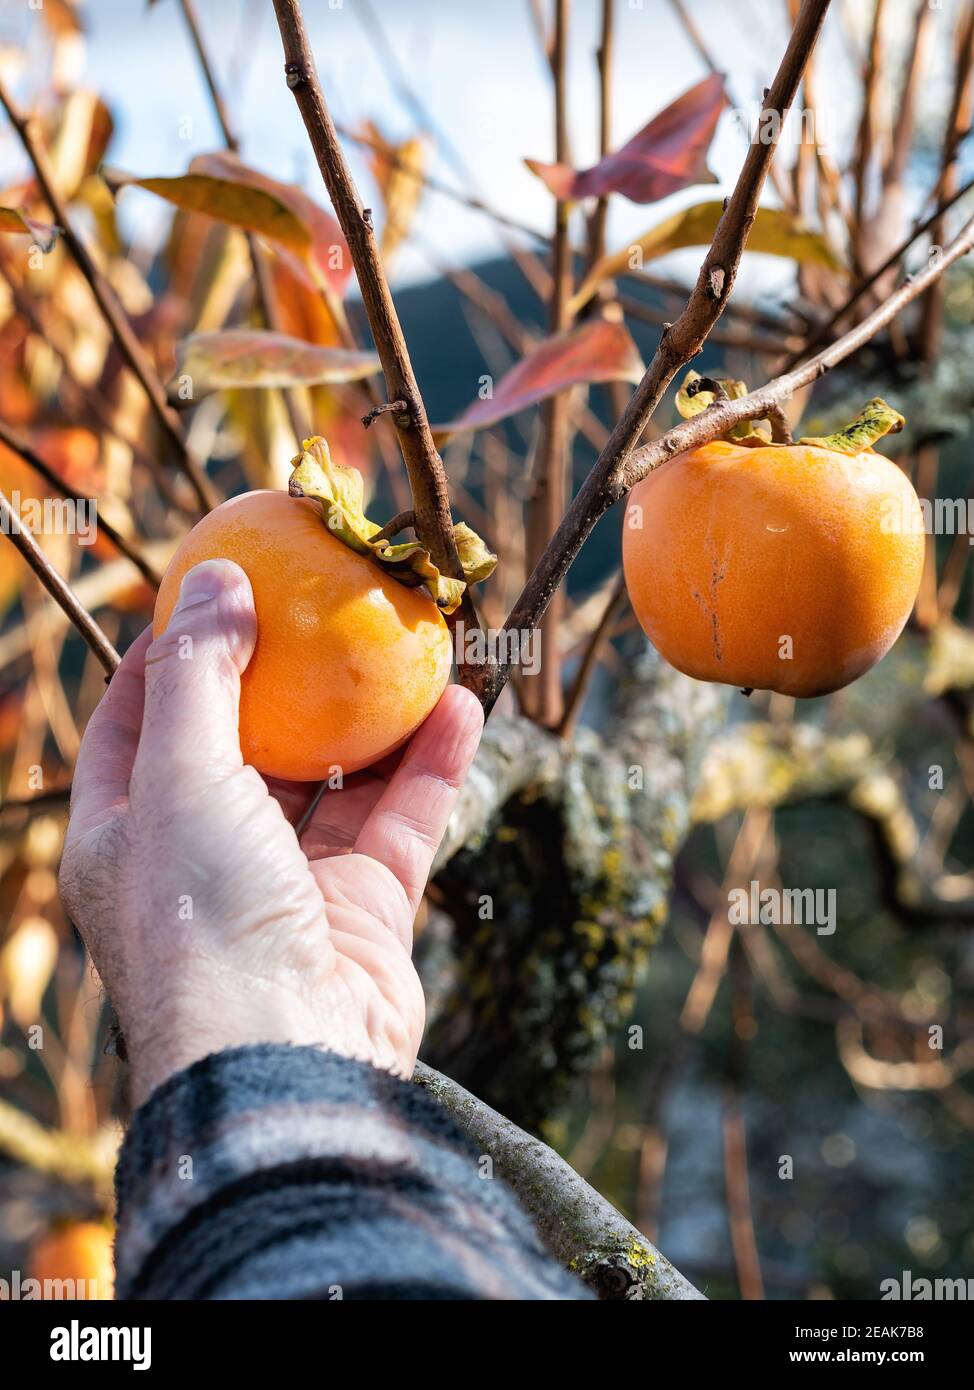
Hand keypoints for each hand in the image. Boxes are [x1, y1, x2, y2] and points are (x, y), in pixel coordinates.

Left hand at [59, 559, 482, 1108]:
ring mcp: (289, 885)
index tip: (220, 588)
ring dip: (373, 716)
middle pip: (246, 744)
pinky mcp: (363, 910)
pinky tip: (460, 704)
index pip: (135, 720)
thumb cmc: (202, 919)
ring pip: (335, 779)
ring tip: (410, 642)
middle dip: (288, 675)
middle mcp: (205, 856)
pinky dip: (430, 764)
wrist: (286, 1062)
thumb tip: (213, 580)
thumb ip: (196, 674)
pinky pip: (400, 820)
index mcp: (129, 832)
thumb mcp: (176, 777)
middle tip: (326, 604)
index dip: (172, 650)